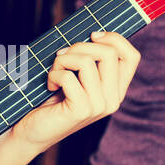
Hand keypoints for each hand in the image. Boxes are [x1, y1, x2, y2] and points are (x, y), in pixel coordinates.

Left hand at [10, 31, 139, 151]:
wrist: (33, 130)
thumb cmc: (52, 99)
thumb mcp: (77, 75)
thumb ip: (90, 59)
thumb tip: (94, 34)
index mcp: (116, 90)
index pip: (132, 56)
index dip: (113, 38)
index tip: (91, 36)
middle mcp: (113, 100)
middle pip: (109, 53)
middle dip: (80, 46)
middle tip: (61, 56)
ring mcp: (99, 106)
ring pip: (87, 62)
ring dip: (63, 60)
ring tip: (54, 72)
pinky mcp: (81, 110)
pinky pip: (69, 76)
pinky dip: (54, 74)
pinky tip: (50, 86)